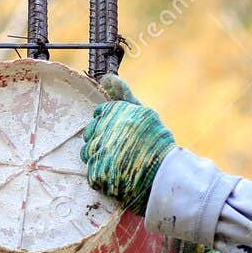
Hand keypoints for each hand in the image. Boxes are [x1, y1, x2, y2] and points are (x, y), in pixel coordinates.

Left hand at [80, 74, 175, 214]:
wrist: (164, 175)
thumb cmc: (157, 143)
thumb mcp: (144, 114)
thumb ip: (124, 96)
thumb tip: (106, 78)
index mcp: (114, 113)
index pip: (100, 114)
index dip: (108, 123)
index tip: (119, 132)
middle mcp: (103, 130)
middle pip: (90, 132)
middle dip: (101, 138)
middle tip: (119, 148)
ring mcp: (98, 152)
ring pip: (87, 152)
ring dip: (99, 156)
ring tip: (118, 162)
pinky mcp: (96, 173)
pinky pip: (92, 171)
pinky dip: (102, 174)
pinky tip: (117, 174)